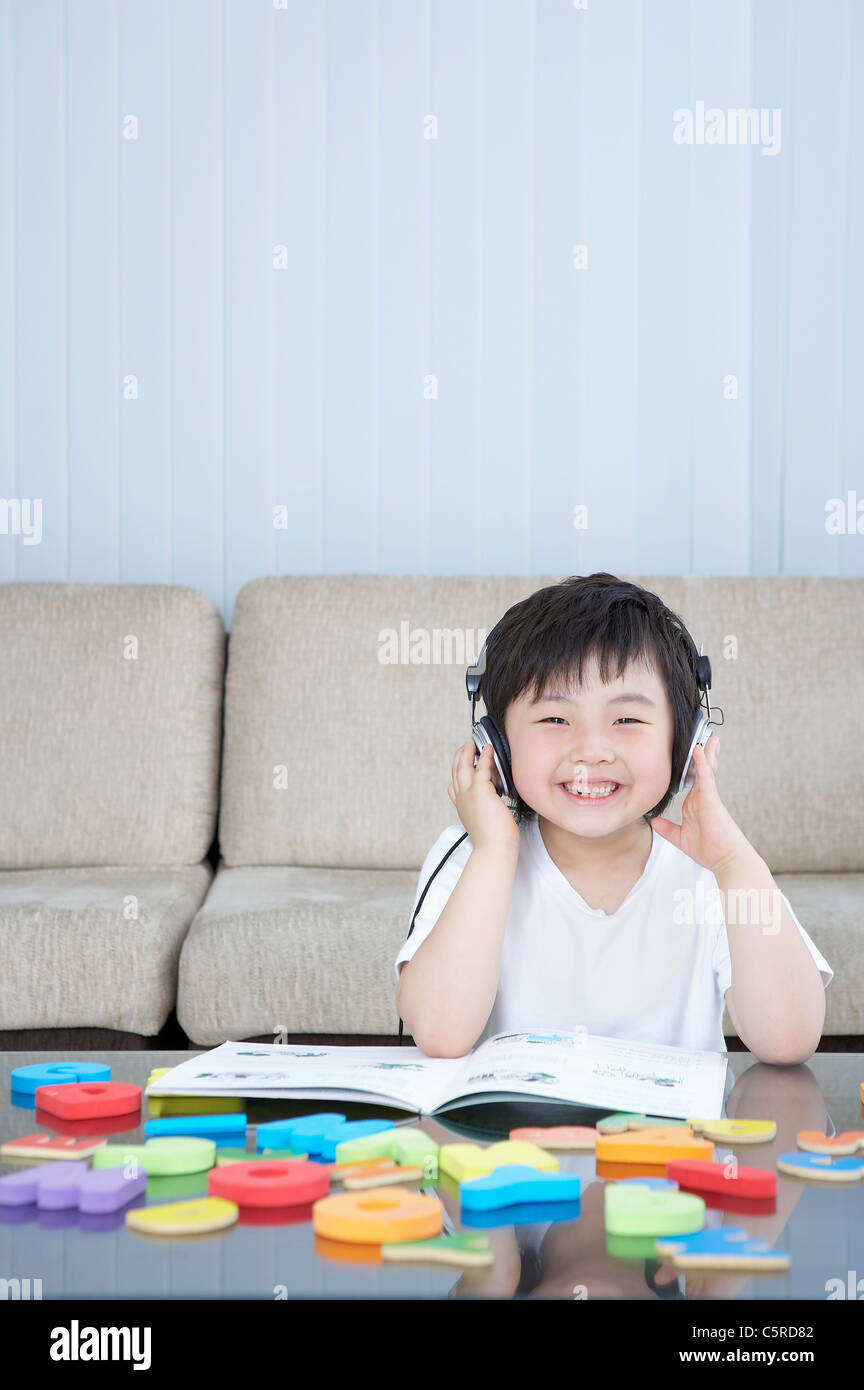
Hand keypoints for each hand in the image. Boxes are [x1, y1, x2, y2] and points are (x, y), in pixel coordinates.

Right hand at [447, 741, 520, 854]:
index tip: (463, 764)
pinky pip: (481, 768)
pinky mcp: (480, 791)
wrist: (494, 848)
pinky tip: (488, 749)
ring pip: (463, 766)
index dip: (456, 772)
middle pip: (455, 771)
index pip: (454, 786)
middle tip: (466, 746)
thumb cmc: (494, 840)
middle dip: (459, 757)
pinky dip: (484, 756)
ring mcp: (469, 794)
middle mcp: (462, 799)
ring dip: (467, 752)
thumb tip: (494, 800)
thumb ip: (484, 808)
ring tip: (473, 742)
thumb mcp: (484, 821)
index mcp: (462, 807)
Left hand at [649, 735, 750, 874]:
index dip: (692, 766)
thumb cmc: (709, 850)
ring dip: (706, 752)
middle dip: (704, 754)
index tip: (690, 753)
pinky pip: (705, 777)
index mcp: (696, 804)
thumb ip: (668, 828)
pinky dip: (701, 763)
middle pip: (702, 770)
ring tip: (709, 736)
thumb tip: (654, 822)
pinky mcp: (711, 799)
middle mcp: (702, 797)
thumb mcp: (680, 838)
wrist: (726, 859)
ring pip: (706, 769)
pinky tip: (698, 750)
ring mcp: (708, 797)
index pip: (693, 780)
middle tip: (705, 738)